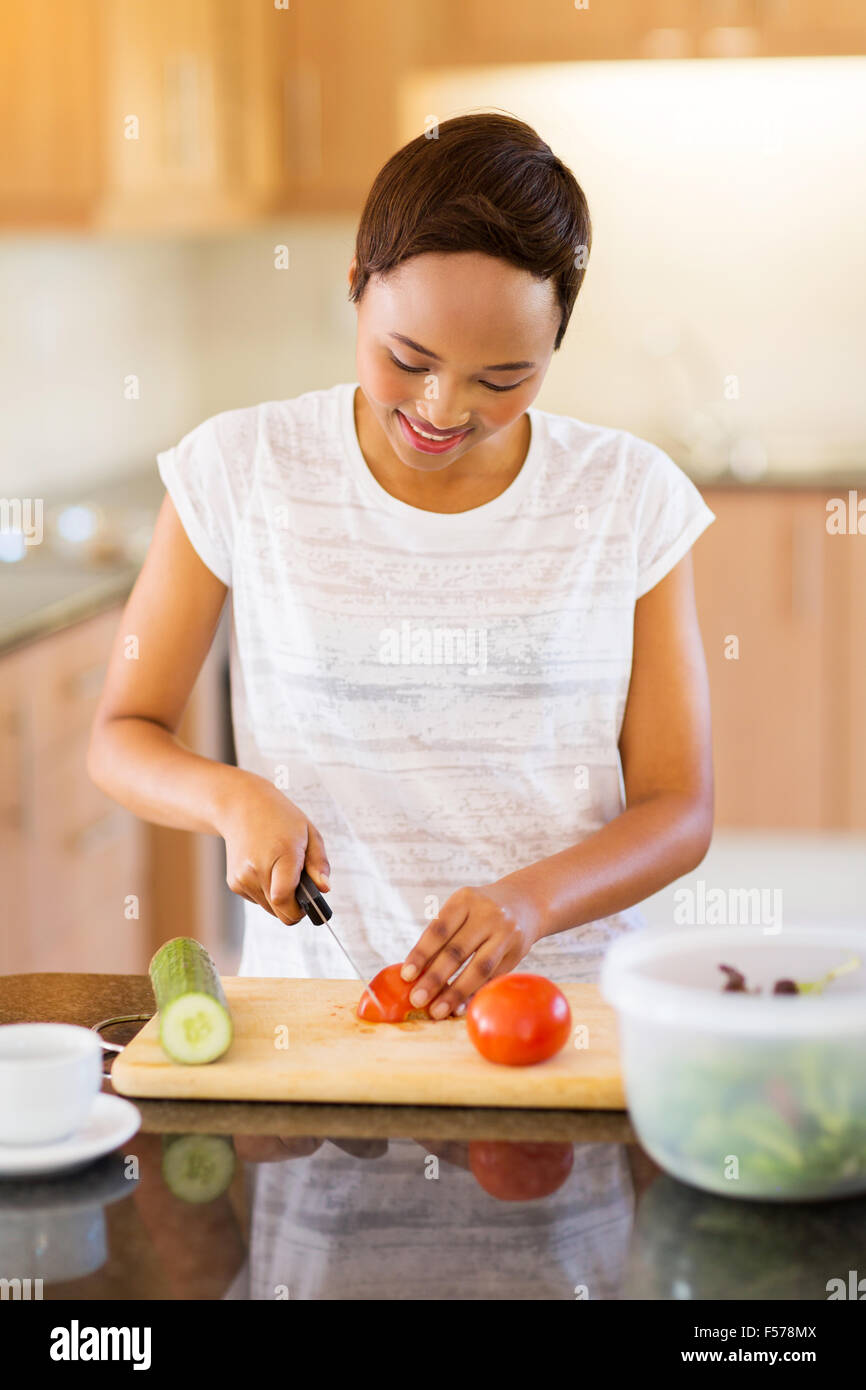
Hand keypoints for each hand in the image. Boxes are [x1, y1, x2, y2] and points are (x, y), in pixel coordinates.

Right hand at [213, 770, 329, 923]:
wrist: (241, 806)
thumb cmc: (278, 817)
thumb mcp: (309, 833)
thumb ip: (319, 864)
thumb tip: (324, 889)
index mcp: (280, 855)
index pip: (284, 900)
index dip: (300, 909)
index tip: (310, 903)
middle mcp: (256, 870)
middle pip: (280, 912)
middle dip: (294, 905)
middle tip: (300, 883)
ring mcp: (242, 878)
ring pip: (270, 909)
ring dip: (280, 898)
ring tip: (281, 870)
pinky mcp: (234, 883)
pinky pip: (259, 900)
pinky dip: (267, 892)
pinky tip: (266, 868)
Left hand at [399, 878, 543, 1019]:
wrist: (525, 903)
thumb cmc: (479, 912)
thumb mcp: (461, 910)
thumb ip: (441, 938)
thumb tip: (414, 976)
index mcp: (465, 900)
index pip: (439, 929)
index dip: (421, 953)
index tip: (406, 976)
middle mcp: (488, 914)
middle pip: (457, 951)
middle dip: (435, 978)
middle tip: (417, 1000)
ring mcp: (506, 933)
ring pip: (479, 968)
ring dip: (455, 993)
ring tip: (437, 1011)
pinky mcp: (518, 952)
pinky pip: (492, 978)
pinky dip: (474, 994)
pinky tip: (459, 1008)